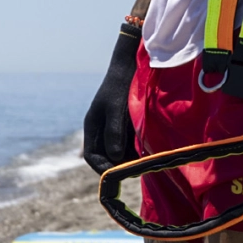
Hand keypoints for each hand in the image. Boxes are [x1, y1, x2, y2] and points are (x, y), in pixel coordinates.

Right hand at [82, 20, 143, 173]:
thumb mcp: (115, 108)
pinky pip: (131, 144)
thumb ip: (114, 133)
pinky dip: (138, 150)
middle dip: (120, 166)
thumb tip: (115, 158)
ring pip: (120, 152)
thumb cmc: (120, 85)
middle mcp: (102, 130)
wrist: (133, 65)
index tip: (118, 176)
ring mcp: (115, 128)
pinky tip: (149, 151)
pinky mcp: (128, 126)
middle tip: (137, 171)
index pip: (92, 156)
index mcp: (93, 126)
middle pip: (107, 157)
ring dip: (131, 159)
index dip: (102, 169)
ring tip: (145, 162)